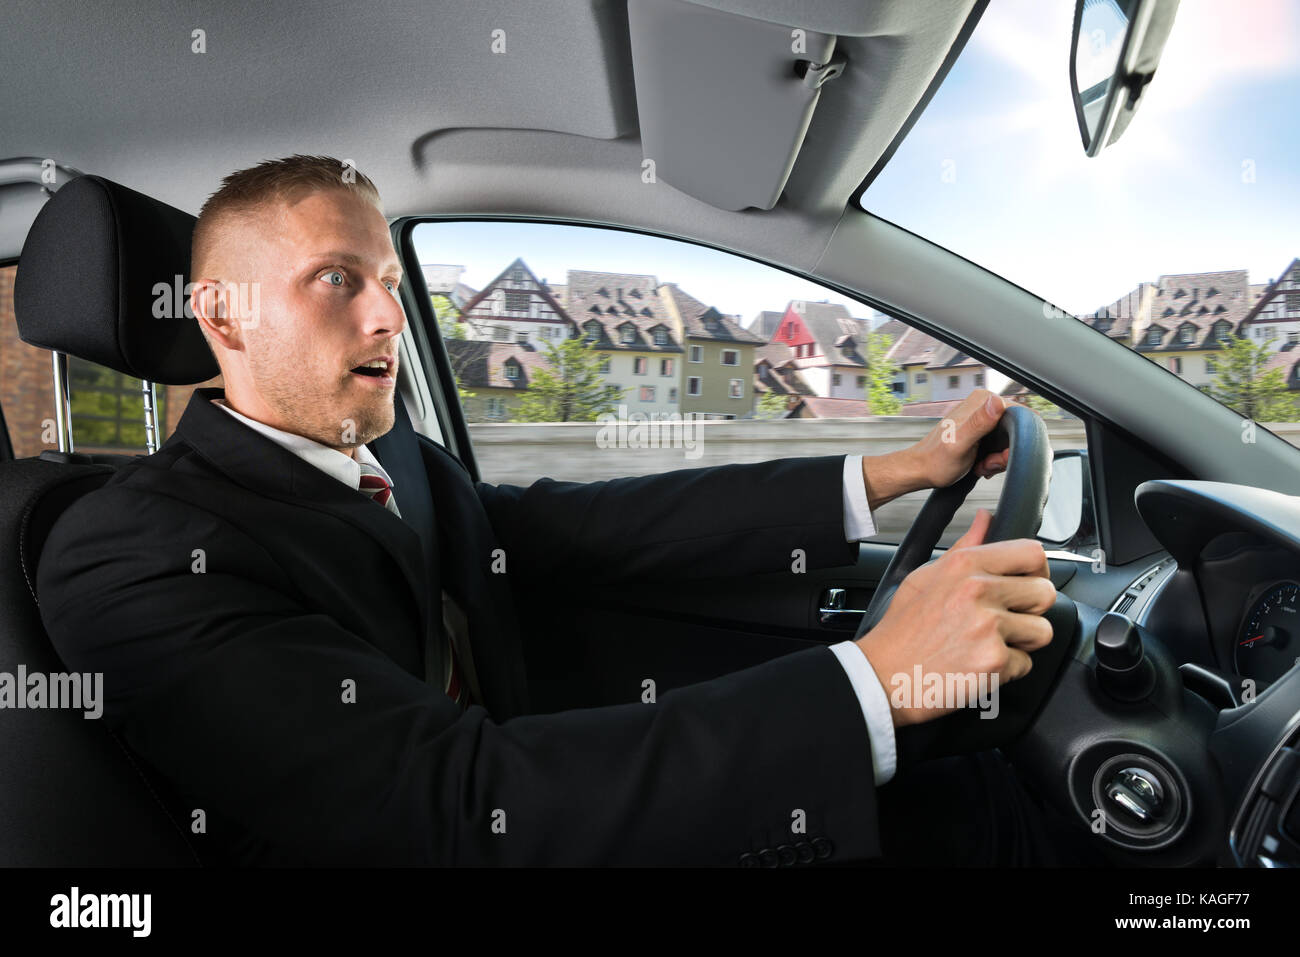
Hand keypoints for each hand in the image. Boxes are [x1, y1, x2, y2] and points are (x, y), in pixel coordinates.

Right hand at [854, 507, 1054, 726]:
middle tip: (1004, 620)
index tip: (1027, 582)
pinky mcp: (995, 661)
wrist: (882, 677)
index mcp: (963, 565)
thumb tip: (986, 520)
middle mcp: (978, 591)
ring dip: (1022, 642)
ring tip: (988, 644)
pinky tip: (979, 665)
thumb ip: (963, 548)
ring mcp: (989, 626)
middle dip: (1030, 610)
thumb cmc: (901, 630)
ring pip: (1041, 631)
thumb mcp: (924, 577)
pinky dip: (1006, 671)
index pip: (1031, 552)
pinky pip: (1025, 664)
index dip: (1037, 569)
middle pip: (1044, 592)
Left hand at [910, 389, 1011, 489]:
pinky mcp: (982, 431)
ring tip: (981, 464)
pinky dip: (993, 458)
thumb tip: (997, 401)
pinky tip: (980, 464)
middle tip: (988, 462)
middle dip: (1005, 451)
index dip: (1016, 438)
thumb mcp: (960, 443)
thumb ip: (979, 422)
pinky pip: (1000, 445)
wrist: (922, 470)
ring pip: (1009, 439)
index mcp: (982, 401)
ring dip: (998, 458)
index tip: (1000, 455)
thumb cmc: (936, 460)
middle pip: (1016, 429)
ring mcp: (983, 418)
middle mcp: (985, 405)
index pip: (1020, 415)